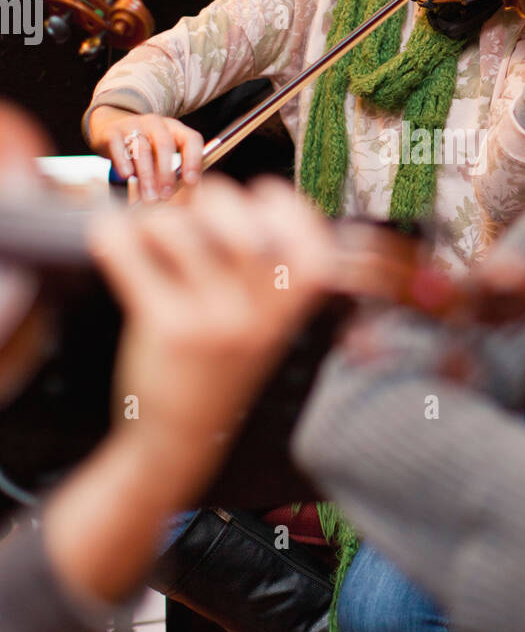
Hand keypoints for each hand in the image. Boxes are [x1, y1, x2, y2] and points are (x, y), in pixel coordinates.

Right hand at [89, 106, 202, 199]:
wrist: (110, 129)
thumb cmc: (145, 150)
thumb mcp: (162, 159)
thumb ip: (175, 176)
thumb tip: (186, 202)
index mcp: (175, 129)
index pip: (191, 139)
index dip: (193, 160)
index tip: (191, 182)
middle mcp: (156, 123)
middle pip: (165, 144)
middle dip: (167, 173)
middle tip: (166, 196)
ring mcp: (133, 125)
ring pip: (142, 148)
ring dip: (147, 176)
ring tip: (149, 197)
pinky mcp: (112, 132)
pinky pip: (118, 146)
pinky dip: (123, 162)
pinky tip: (127, 176)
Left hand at [89, 175, 336, 455]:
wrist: (184, 432)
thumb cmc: (225, 362)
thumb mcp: (271, 323)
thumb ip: (275, 270)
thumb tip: (258, 199)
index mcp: (295, 305)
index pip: (303, 226)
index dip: (277, 201)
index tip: (257, 200)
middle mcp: (261, 310)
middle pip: (233, 211)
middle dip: (205, 200)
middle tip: (191, 221)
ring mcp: (214, 318)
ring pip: (174, 226)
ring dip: (153, 221)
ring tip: (149, 240)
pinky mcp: (166, 327)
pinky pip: (129, 250)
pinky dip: (113, 235)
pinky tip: (114, 242)